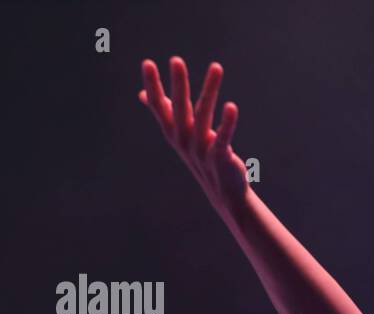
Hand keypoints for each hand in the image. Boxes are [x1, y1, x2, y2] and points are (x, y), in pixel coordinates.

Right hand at [138, 56, 248, 218]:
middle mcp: (183, 140)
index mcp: (172, 132)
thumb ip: (164, 112)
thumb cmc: (201, 157)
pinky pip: (223, 137)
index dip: (152, 85)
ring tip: (216, 66)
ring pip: (204, 115)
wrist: (223, 193)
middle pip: (180, 108)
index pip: (158, 106)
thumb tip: (142, 95)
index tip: (147, 63)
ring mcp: (200, 150)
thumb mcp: (179, 134)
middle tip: (176, 60)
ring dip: (210, 90)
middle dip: (178, 84)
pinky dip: (227, 122)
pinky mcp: (220, 158)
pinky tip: (231, 106)